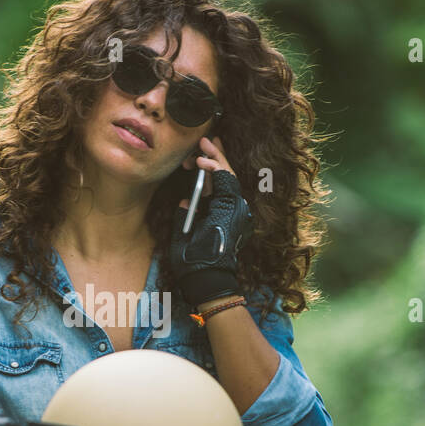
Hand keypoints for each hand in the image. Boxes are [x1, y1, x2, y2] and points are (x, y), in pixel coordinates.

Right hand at [169, 139, 252, 309]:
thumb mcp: (186, 234)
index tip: (198, 156)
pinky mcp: (234, 222)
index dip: (211, 162)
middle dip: (217, 156)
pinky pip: (228, 196)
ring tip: (207, 151)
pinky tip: (208, 174)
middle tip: (206, 140)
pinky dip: (218, 183)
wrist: (211, 284)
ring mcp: (238, 216)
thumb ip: (187, 212)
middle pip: (229, 176)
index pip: (222, 176)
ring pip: (229, 184)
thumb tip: (187, 201)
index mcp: (227, 209)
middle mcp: (237, 210)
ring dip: (217, 168)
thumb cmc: (197, 261)